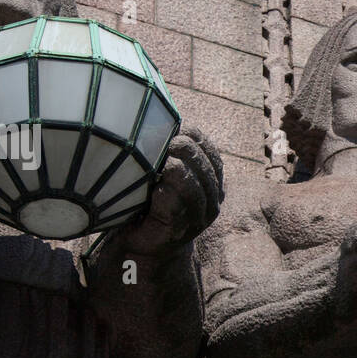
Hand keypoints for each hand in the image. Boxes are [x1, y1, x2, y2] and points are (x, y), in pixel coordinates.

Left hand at [120, 123, 223, 255]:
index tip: (173, 127)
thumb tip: (159, 112)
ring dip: (175, 166)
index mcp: (212, 181)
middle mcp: (211, 200)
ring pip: (193, 184)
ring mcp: (197, 217)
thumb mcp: (166, 172)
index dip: (194, 136)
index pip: (211, 152)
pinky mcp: (178, 230)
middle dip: (184, 148)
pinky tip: (154, 183)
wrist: (143, 245)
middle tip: (165, 141)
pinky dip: (164, 190)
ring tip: (160, 158)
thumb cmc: (151, 201)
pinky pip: (175, 205)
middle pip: (205, 165)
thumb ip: (172, 151)